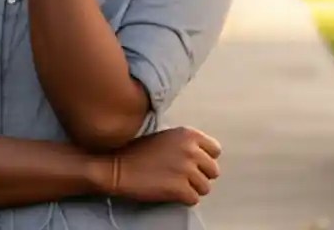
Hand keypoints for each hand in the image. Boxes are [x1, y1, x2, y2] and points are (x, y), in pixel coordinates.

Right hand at [104, 127, 221, 205]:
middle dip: (200, 176)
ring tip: (175, 185)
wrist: (118, 167)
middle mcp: (191, 150)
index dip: (204, 159)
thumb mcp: (166, 136)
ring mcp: (186, 170)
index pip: (215, 150)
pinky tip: (171, 193)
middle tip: (183, 178)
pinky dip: (184, 199)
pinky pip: (194, 199)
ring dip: (192, 188)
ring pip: (205, 187)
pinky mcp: (179, 188)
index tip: (194, 164)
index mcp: (188, 134)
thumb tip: (201, 156)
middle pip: (213, 171)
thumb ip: (186, 143)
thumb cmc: (138, 151)